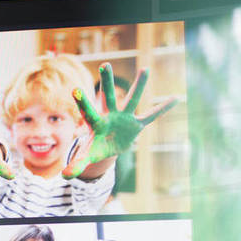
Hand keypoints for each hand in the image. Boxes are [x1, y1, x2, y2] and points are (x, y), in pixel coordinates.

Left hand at [62, 63, 178, 178]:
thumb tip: (64, 176)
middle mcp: (110, 115)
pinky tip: (175, 98)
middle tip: (104, 64)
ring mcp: (124, 118)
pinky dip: (163, 108)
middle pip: (108, 96)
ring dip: (139, 85)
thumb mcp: (87, 156)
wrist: (109, 146)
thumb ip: (77, 164)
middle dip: (107, 82)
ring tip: (145, 69)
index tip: (75, 89)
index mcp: (96, 122)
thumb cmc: (96, 148)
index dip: (82, 101)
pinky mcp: (136, 124)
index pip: (88, 111)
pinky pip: (152, 116)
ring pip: (132, 99)